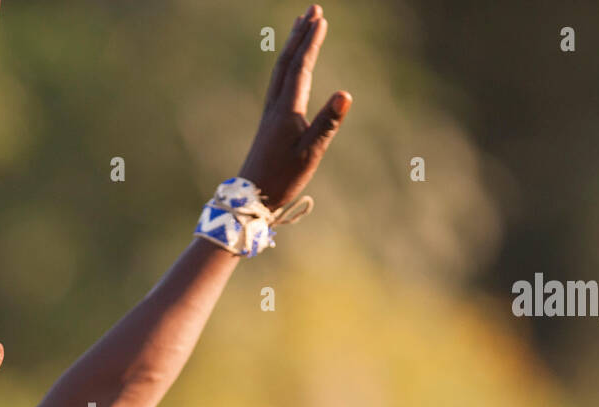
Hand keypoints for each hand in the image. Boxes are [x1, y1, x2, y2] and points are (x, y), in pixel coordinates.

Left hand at [238, 5, 351, 210]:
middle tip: (312, 9)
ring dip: (291, 47)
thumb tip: (346, 94)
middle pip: (287, 61)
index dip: (311, 41)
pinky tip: (290, 68)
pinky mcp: (269, 122)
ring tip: (300, 28)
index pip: (301, 66)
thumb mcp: (311, 152)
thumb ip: (327, 123)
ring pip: (281, 71)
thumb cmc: (283, 177)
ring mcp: (270, 113)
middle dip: (300, 34)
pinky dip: (287, 66)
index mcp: (287, 109)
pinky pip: (278, 83)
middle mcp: (276, 105)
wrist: (251, 196)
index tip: (320, 18)